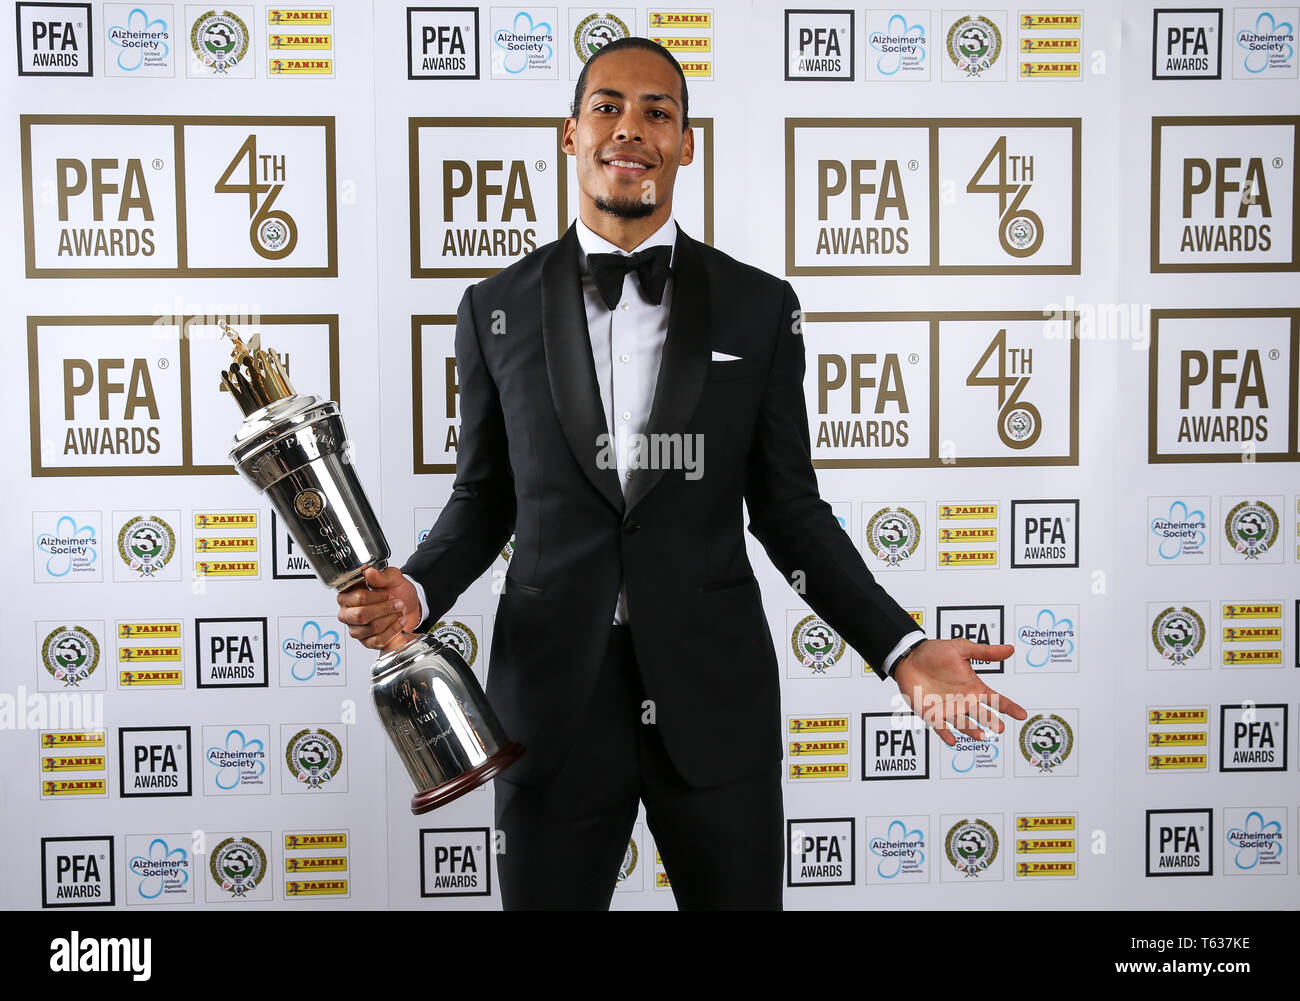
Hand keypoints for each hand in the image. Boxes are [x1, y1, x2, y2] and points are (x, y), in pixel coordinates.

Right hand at [336, 566, 421, 651]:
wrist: (409, 606)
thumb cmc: (396, 591)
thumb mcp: (392, 578)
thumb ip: (381, 575)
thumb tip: (368, 572)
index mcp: (348, 594)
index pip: (357, 598)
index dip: (377, 597)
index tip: (389, 594)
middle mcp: (348, 613)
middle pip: (360, 615)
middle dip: (384, 609)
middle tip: (398, 603)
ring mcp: (356, 629)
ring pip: (370, 628)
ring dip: (390, 619)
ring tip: (399, 612)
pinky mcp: (366, 641)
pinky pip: (378, 640)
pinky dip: (393, 631)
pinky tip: (399, 622)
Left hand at [893, 639, 1026, 747]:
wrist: (909, 657)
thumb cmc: (935, 652)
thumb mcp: (961, 649)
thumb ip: (984, 652)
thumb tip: (1010, 649)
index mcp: (974, 688)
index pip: (997, 699)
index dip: (1009, 707)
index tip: (1022, 714)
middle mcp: (964, 701)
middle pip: (982, 715)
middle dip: (991, 721)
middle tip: (999, 727)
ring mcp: (949, 709)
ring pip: (964, 724)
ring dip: (971, 730)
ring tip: (980, 735)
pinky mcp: (932, 714)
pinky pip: (940, 727)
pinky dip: (946, 734)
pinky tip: (951, 739)